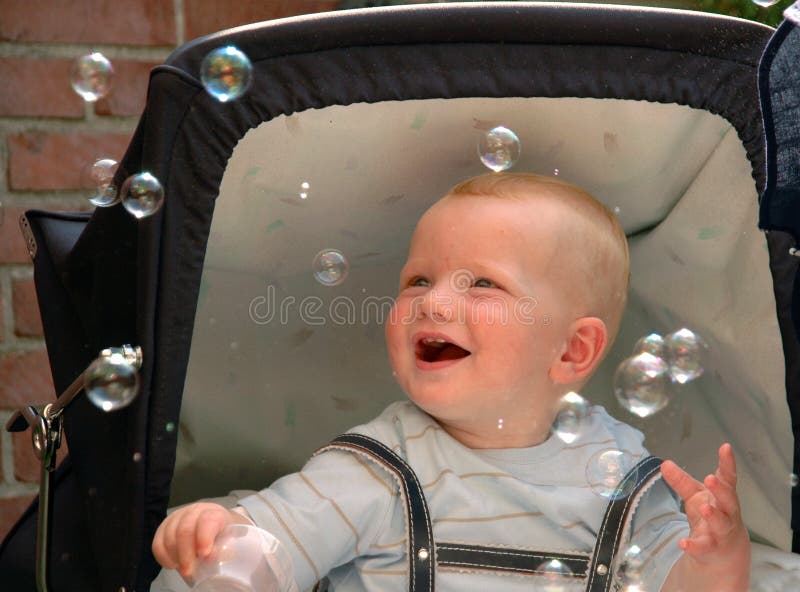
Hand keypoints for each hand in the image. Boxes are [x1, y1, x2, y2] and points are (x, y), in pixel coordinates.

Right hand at [152, 502, 241, 577]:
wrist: (214, 530)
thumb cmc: (222, 537)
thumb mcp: (229, 542)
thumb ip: (223, 548)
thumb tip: (210, 556)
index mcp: (214, 513)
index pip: (207, 521)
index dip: (204, 537)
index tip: (204, 554)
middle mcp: (194, 511)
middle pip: (185, 529)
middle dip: (186, 553)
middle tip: (189, 571)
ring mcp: (177, 518)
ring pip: (169, 535)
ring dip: (175, 556)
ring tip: (183, 568)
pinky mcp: (164, 527)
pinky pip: (157, 542)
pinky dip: (163, 556)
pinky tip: (172, 564)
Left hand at [660, 444, 749, 590]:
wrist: (724, 554)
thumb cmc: (712, 518)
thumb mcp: (696, 496)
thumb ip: (682, 481)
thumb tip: (665, 463)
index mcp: (723, 497)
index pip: (728, 478)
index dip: (727, 463)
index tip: (726, 447)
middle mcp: (727, 513)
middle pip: (729, 500)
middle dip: (721, 490)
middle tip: (711, 478)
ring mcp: (722, 533)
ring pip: (721, 524)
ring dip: (714, 516)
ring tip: (704, 509)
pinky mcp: (712, 549)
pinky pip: (704, 547)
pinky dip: (694, 546)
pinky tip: (684, 543)